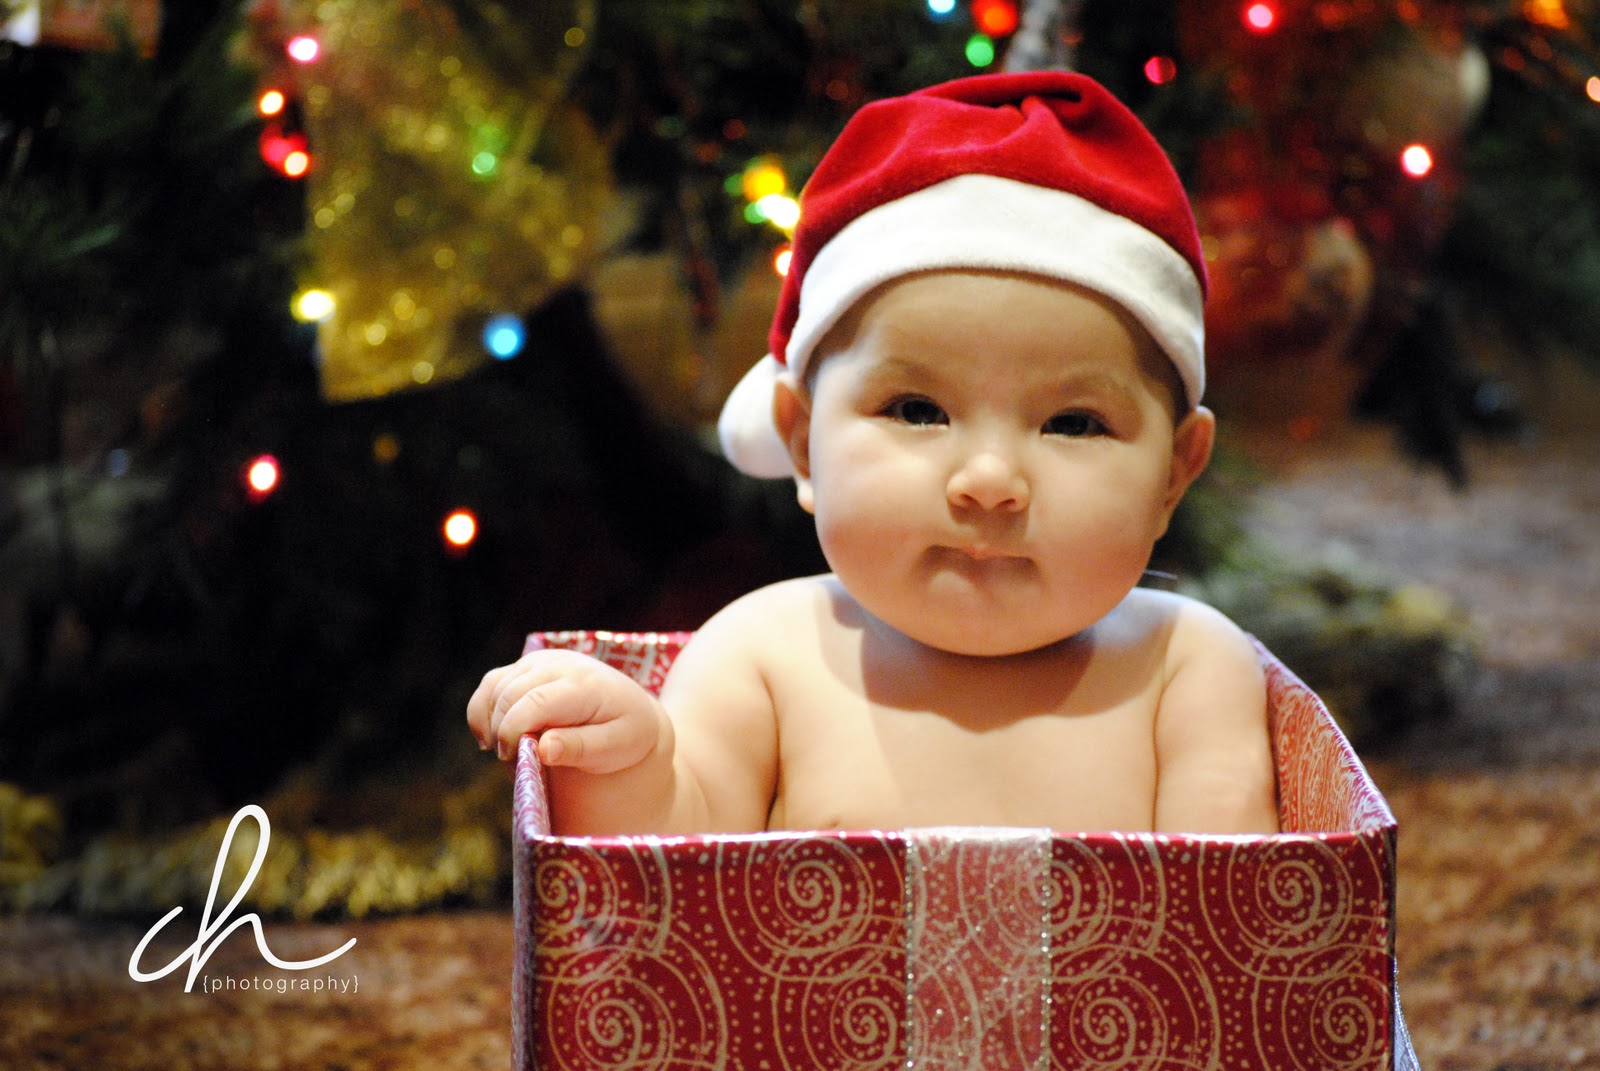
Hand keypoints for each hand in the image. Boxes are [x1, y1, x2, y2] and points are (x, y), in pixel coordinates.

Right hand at [466, 649, 665, 773]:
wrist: (632, 710)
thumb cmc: (626, 734)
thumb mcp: (616, 748)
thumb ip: (580, 748)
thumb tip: (543, 748)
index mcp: (583, 684)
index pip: (535, 702)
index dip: (514, 733)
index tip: (514, 762)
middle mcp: (558, 664)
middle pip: (508, 695)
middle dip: (502, 734)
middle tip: (517, 766)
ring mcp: (540, 661)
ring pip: (494, 688)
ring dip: (491, 725)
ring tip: (512, 753)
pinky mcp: (526, 666)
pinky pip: (491, 684)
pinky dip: (483, 711)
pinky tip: (494, 737)